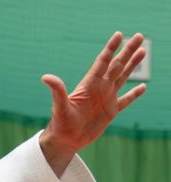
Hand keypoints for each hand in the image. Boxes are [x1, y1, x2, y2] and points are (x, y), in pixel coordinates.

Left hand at [40, 32, 146, 175]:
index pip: (102, 62)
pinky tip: (142, 87)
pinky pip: (125, 100)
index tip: (119, 34)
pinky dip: (134, 94)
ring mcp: (106, 99)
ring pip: (122, 77)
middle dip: (127, 51)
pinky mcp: (110, 112)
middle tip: (140, 36)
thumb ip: (57, 91)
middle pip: (116, 65)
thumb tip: (45, 77)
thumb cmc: (60, 124)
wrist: (64, 140)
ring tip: (142, 51)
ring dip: (132, 65)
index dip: (111, 48)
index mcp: (89, 85)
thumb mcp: (59, 106)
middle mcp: (99, 88)